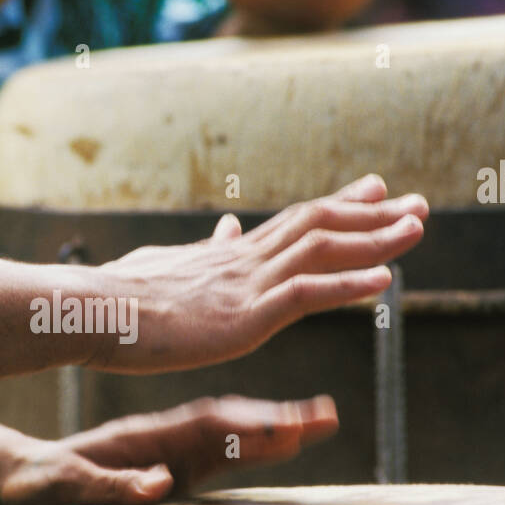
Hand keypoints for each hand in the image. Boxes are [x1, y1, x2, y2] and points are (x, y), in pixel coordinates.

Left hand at [0, 393, 337, 504]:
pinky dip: (250, 446)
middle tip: (328, 416)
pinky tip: (281, 441)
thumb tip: (161, 484)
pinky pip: (216, 455)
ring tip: (320, 422)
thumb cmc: (42, 485)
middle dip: (278, 422)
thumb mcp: (68, 488)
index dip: (249, 426)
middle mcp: (164, 441)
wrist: (21, 475)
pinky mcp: (169, 470)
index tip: (289, 425)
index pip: (206, 428)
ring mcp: (169, 453)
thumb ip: (112, 487)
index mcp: (145, 440)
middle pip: (230, 425)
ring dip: (272, 430)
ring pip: (229, 436)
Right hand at [89, 175, 426, 373]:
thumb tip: (228, 228)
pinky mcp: (240, 317)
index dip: (340, 203)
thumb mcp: (164, 265)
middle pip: (319, 223)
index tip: (376, 187)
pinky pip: (305, 295)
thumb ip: (203, 251)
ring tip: (416, 228)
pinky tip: (384, 282)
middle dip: (372, 212)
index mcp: (228, 255)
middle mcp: (243, 261)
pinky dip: (347, 286)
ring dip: (374, 239)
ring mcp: (244, 285)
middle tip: (416, 202)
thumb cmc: (115, 297)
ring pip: (321, 251)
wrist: (88, 310)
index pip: (295, 221)